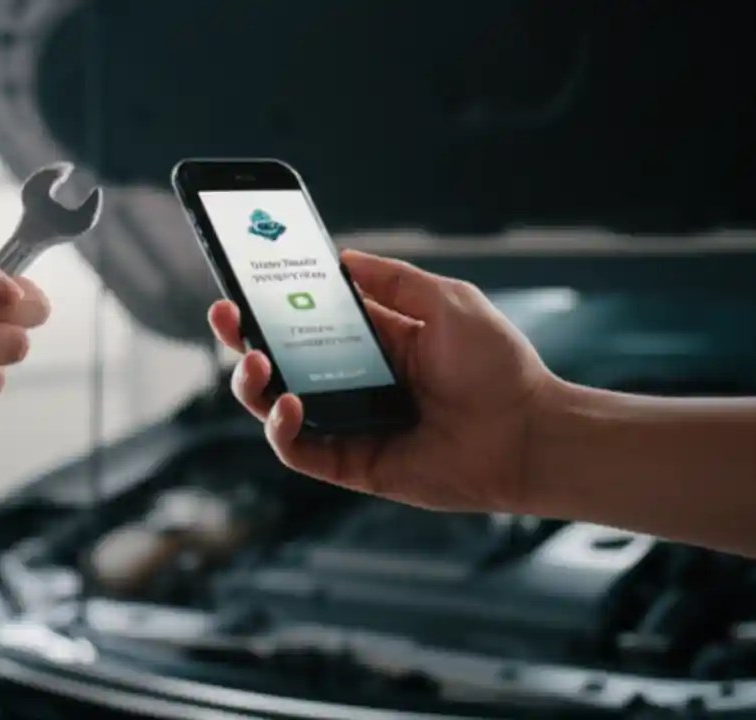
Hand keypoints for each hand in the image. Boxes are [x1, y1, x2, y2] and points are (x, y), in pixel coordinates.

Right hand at [208, 249, 553, 511]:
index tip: (242, 279)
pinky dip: (282, 429)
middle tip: (225, 316)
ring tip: (254, 362)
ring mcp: (349, 424)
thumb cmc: (499, 367)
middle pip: (279, 362)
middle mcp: (352, 382)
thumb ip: (394, 279)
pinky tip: (289, 404)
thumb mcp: (447, 300)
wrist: (530, 432)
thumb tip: (342, 257)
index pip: (305, 319)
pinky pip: (300, 451)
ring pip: (276, 407)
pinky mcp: (352, 464)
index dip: (270, 303)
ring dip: (252, 385)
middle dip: (242, 339)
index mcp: (372, 341)